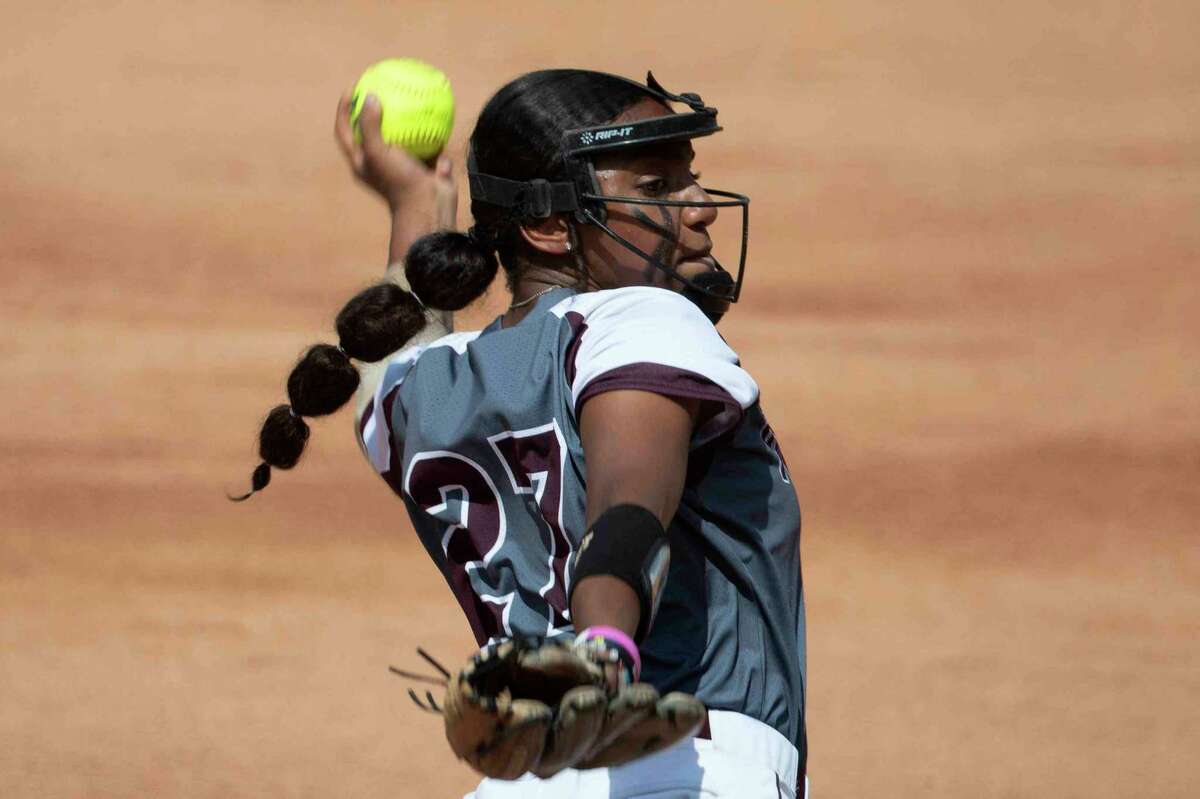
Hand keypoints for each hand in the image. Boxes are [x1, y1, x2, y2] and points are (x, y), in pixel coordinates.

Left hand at [334, 90, 457, 246]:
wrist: (429, 205)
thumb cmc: (398, 182)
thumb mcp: (377, 152)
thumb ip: (370, 125)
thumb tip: (371, 96)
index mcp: (363, 161)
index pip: (345, 132)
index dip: (344, 110)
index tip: (352, 90)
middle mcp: (381, 160)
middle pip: (371, 130)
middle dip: (372, 108)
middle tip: (378, 86)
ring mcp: (404, 161)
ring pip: (402, 133)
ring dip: (404, 115)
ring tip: (407, 91)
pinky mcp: (426, 162)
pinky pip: (427, 138)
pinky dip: (430, 125)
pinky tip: (434, 105)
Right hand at [441, 638, 705, 779]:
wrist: (543, 670)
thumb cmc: (510, 668)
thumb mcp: (505, 661)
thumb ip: (511, 668)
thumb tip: (530, 667)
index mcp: (506, 742)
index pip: (504, 755)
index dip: (517, 738)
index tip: (533, 714)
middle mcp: (547, 755)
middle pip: (564, 751)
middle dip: (580, 725)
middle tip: (592, 699)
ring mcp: (585, 751)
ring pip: (608, 746)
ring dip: (630, 722)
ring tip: (649, 697)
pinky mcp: (615, 743)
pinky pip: (640, 739)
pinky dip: (665, 726)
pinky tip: (691, 713)